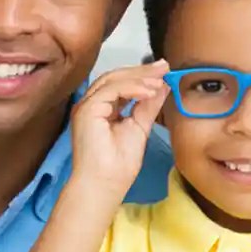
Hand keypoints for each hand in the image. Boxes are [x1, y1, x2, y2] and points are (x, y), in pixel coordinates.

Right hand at [68, 60, 170, 197]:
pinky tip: (149, 91)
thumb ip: (148, 106)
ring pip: (113, 80)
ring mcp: (86, 106)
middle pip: (116, 77)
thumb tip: (162, 86)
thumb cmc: (119, 165)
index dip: (141, 75)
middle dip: (141, 70)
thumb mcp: (140, 128)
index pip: (120, 83)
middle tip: (164, 66)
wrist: (106, 185)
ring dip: (139, 77)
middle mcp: (91, 104)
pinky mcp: (87, 110)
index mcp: (101, 108)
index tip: (163, 71)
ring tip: (160, 79)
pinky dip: (132, 88)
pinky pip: (111, 90)